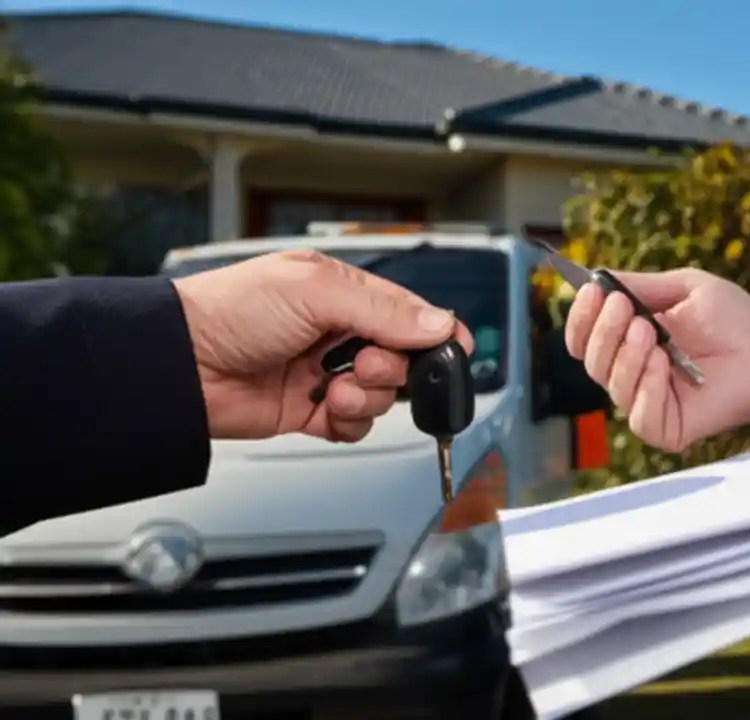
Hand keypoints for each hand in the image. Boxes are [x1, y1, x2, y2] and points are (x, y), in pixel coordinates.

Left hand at [173, 250, 472, 441]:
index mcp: (343, 294)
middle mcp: (338, 333)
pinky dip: (350, 422)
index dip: (435, 333)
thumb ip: (383, 310)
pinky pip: (355, 424)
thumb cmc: (230, 311)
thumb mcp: (314, 292)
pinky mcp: (310, 411)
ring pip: (382, 395)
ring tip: (335, 389)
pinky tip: (327, 410)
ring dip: (368, 397)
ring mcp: (325, 373)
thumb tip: (439, 323)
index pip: (408, 313)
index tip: (455, 350)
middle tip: (363, 364)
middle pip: (402, 359)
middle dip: (392, 368)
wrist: (178, 365)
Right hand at [563, 268, 749, 451]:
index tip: (593, 290)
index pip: (585, 338)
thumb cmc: (732, 319)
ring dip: (626, 355)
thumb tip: (596, 280)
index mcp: (629, 341)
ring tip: (651, 331)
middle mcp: (632, 373)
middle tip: (626, 309)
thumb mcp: (684, 289)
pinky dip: (646, 389)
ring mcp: (648, 402)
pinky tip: (661, 364)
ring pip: (613, 386)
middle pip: (592, 361)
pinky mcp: (667, 428)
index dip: (582, 316)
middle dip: (603, 331)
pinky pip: (640, 418)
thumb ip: (641, 286)